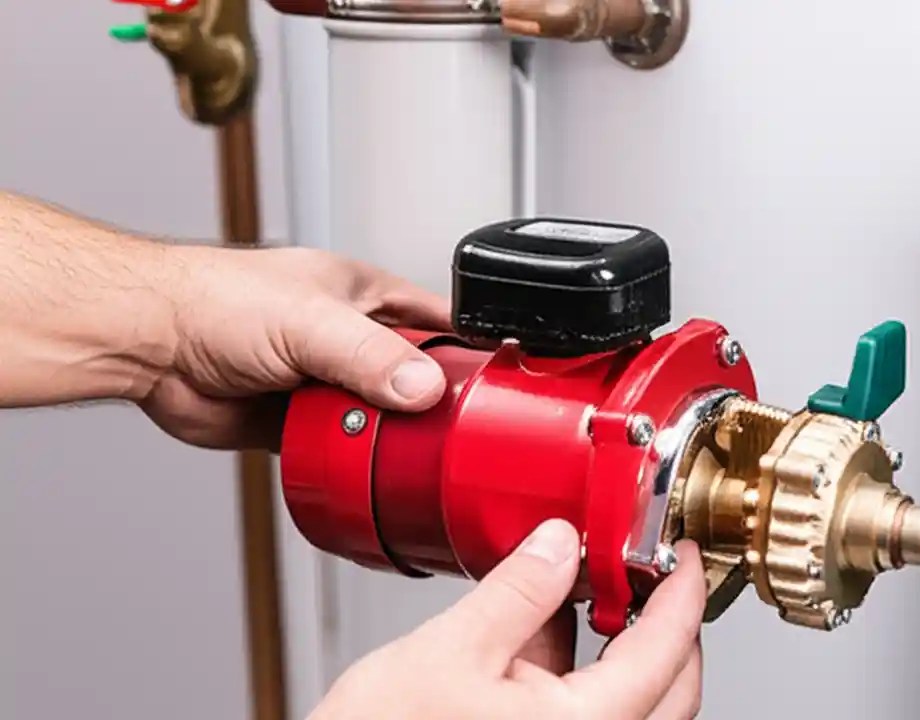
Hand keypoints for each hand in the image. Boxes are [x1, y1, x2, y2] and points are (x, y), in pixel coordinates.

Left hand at [144, 245, 450, 449]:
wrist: (149, 346)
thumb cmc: (213, 301)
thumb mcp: (310, 322)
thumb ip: (370, 356)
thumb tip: (422, 388)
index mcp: (365, 297)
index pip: (440, 321)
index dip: (470, 348)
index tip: (495, 380)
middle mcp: (350, 338)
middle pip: (415, 378)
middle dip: (430, 404)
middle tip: (450, 430)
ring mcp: (324, 382)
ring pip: (379, 418)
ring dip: (388, 437)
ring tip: (404, 454)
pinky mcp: (298, 423)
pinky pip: (341, 449)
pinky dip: (351, 462)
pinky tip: (361, 469)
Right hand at [311, 520, 705, 719]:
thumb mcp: (449, 652)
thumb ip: (516, 591)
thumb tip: (556, 545)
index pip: (668, 650)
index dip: (682, 591)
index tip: (684, 555)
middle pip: (668, 684)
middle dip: (667, 622)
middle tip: (653, 570)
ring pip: (628, 700)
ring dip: (620, 644)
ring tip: (595, 586)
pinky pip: (583, 711)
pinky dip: (576, 668)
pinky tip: (546, 625)